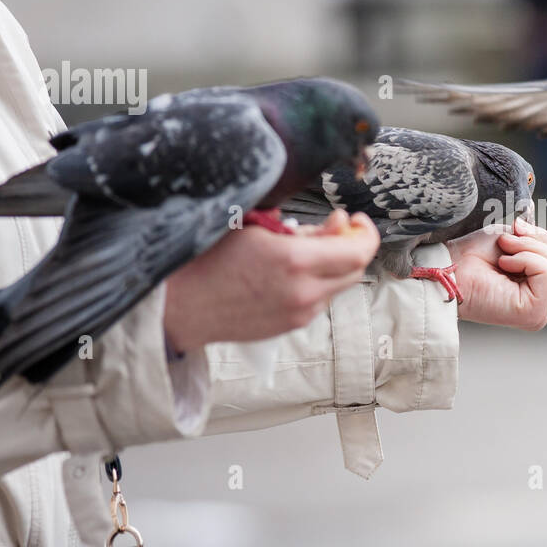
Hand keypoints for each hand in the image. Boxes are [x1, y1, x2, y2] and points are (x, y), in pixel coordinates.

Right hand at [162, 210, 379, 352]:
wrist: (180, 304)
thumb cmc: (209, 256)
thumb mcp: (256, 227)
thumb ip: (304, 228)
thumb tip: (339, 224)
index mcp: (295, 261)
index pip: (358, 251)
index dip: (366, 232)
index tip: (355, 219)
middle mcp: (303, 292)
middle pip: (356, 270)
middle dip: (353, 247)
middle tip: (336, 229)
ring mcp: (298, 314)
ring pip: (340, 287)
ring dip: (336, 266)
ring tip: (309, 249)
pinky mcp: (290, 327)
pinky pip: (320, 301)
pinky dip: (319, 283)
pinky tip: (294, 271)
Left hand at [447, 217, 546, 329]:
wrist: (447, 266)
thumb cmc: (476, 254)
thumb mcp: (524, 241)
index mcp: (546, 290)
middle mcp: (546, 306)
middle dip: (544, 241)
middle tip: (512, 238)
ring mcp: (541, 314)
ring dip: (531, 247)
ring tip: (505, 249)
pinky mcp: (533, 315)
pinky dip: (526, 258)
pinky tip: (504, 263)